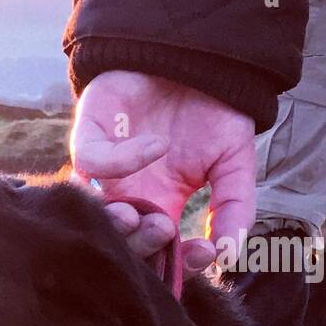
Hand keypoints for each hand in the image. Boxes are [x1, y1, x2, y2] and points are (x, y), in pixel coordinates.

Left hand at [70, 71, 256, 270]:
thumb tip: (230, 253)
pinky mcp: (90, 137)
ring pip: (95, 211)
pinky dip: (121, 161)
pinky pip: (91, 161)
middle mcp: (127, 195)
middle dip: (139, 246)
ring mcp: (104, 170)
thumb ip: (235, 206)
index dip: (173, 264)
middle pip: (120, 241)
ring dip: (116, 220)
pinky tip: (157, 147)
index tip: (200, 253)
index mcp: (159, 207)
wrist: (195, 60)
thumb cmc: (212, 112)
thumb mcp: (234, 162)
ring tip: (141, 214)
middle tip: (164, 230)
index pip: (156, 253)